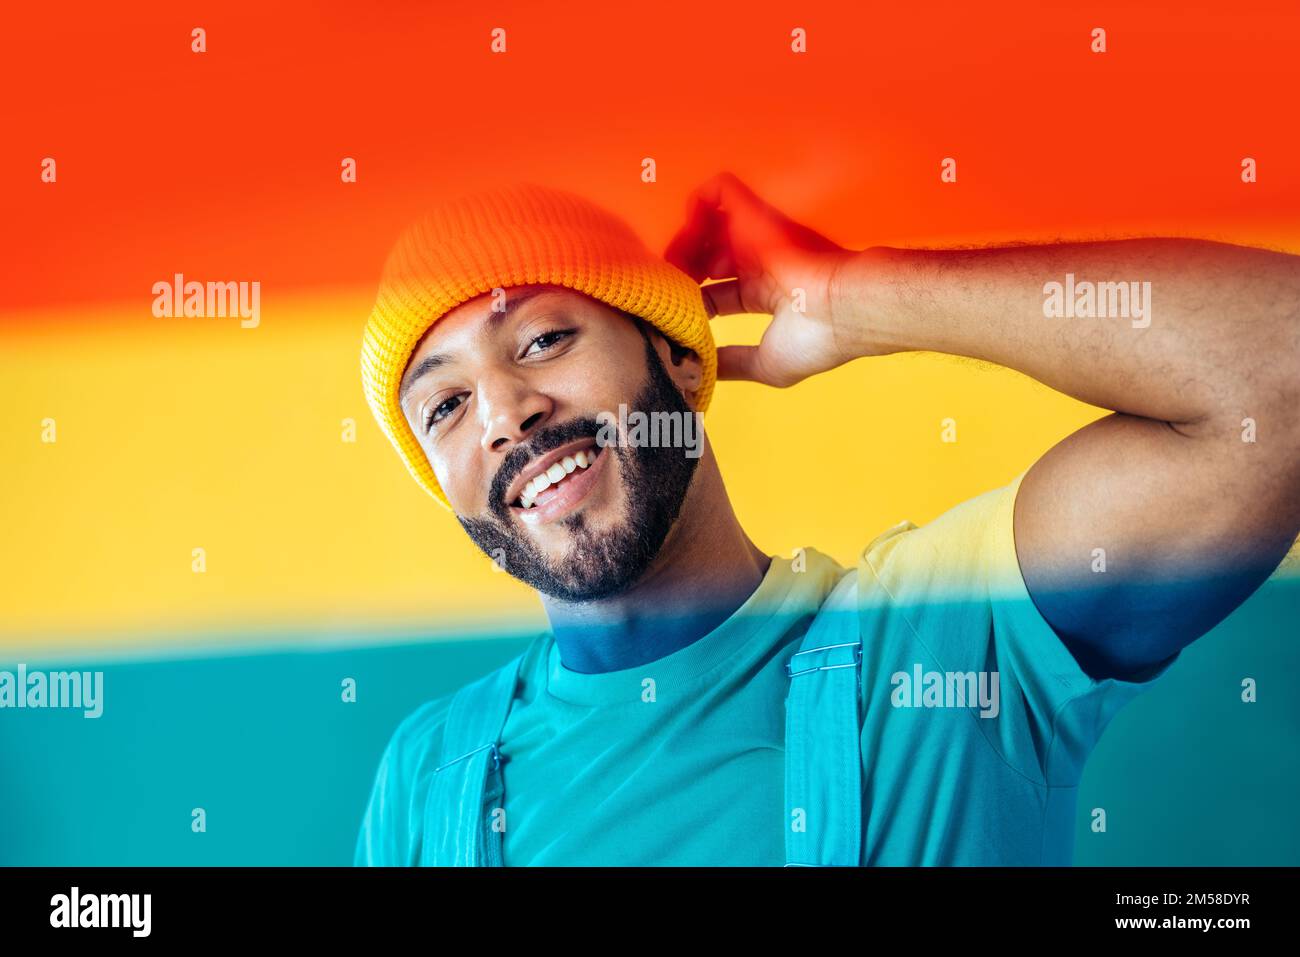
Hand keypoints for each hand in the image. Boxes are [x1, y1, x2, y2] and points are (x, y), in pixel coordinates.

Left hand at [664, 171, 860, 386]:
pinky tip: (687, 229)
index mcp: (765, 296)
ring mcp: (757, 238)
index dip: (693, 302)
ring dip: (684, 242)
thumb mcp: (766, 364)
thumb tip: (703, 371)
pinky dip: (698, 203)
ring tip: (670, 264)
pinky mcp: (755, 215)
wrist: (845, 306)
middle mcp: (759, 264)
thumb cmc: (814, 339)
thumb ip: (732, 363)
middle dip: (682, 272)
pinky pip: (718, 191)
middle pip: (707, 260)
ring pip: (707, 227)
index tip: (673, 313)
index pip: (717, 296)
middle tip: (664, 287)